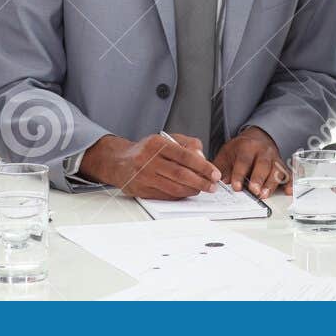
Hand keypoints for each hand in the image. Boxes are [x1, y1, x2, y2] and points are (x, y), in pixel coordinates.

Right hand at [80, 134, 219, 199]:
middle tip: (212, 185)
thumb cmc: (147, 150)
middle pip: (180, 174)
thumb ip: (187, 144)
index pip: (184, 156)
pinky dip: (180, 195)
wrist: (120, 162)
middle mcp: (148, 160)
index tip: (214, 173)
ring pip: (174, 188)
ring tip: (202, 188)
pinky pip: (166, 196)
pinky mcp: (141, 190)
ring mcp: (144, 177)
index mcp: (156, 144)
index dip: (202, 166)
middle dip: (201, 181)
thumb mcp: (166, 139)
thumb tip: (203, 158)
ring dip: (192, 190)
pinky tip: (187, 192)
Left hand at [211, 127, 287, 197]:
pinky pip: (288, 173)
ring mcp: (274, 158)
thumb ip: (221, 168)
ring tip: (264, 194)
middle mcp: (263, 151)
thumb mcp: (227, 153)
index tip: (236, 187)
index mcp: (247, 146)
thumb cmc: (240, 149)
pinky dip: (289, 182)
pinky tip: (288, 190)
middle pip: (262, 165)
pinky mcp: (282, 165)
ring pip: (275, 170)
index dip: (239, 174)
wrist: (257, 137)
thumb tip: (215, 183)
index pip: (244, 161)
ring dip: (271, 184)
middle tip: (254, 191)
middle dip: (258, 179)